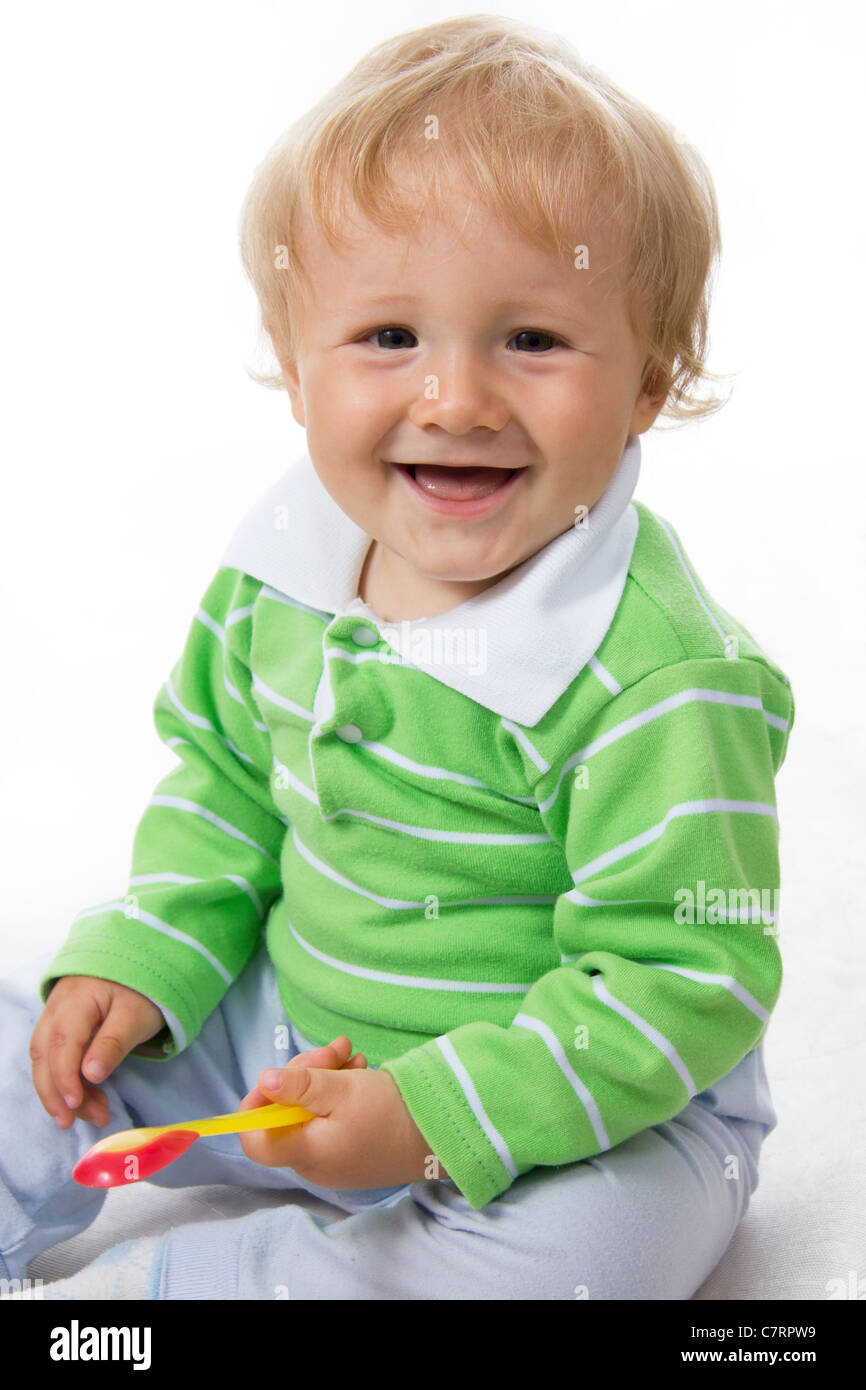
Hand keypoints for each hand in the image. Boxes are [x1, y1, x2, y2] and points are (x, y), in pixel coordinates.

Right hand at [29, 975, 166, 1129]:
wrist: (140, 961)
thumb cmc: (141, 988)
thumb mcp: (136, 1015)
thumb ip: (114, 1042)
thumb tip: (90, 1075)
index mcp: (76, 999)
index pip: (62, 1043)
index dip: (64, 1077)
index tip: (74, 1104)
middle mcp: (57, 1007)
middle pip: (45, 1054)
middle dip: (56, 1092)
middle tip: (73, 1122)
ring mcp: (55, 1015)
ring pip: (45, 1057)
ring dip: (59, 1090)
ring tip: (86, 1115)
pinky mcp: (61, 1025)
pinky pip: (54, 1055)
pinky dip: (64, 1079)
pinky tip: (82, 1098)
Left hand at [237, 1041, 449, 1188]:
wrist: (441, 1134)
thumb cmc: (389, 1112)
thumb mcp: (342, 1089)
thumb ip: (300, 1085)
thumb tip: (264, 1079)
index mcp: (305, 1152)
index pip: (255, 1141)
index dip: (255, 1107)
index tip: (274, 1079)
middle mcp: (314, 1161)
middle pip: (286, 1114)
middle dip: (303, 1075)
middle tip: (334, 1051)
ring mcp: (335, 1157)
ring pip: (310, 1110)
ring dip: (326, 1076)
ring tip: (352, 1055)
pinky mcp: (353, 1148)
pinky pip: (331, 1117)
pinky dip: (340, 1090)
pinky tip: (359, 1070)